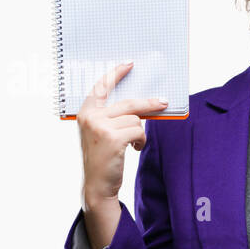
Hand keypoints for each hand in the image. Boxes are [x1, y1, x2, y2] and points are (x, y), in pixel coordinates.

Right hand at [76, 62, 168, 209]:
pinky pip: (139, 131)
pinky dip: (140, 141)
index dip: (116, 74)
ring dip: (139, 133)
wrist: (97, 184)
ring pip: (136, 120)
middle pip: (129, 103)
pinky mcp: (112, 138)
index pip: (101, 87)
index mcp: (85, 112)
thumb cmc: (102, 158)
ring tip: (132, 144)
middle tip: (164, 102)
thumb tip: (140, 106)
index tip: (129, 64)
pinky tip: (133, 149)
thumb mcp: (101, 133)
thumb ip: (112, 117)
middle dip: (149, 104)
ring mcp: (100, 126)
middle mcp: (90, 117)